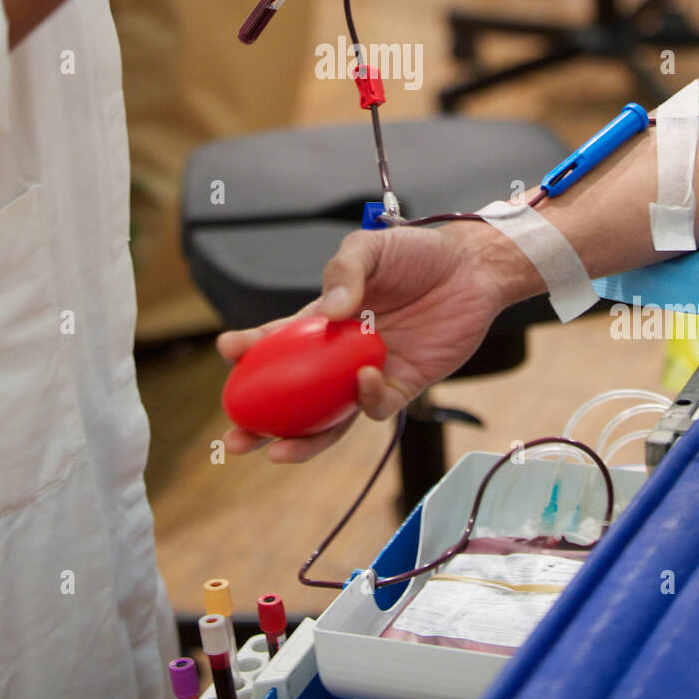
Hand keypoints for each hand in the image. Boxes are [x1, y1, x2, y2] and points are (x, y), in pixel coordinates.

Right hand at [217, 220, 521, 462]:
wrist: (471, 268)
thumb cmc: (417, 254)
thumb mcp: (370, 248)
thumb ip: (345, 272)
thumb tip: (328, 313)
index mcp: (325, 319)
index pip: (280, 341)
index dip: (251, 349)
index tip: (228, 350)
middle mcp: (341, 353)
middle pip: (294, 395)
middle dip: (262, 420)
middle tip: (235, 435)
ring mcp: (370, 372)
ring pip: (329, 418)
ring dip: (302, 437)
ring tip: (275, 450)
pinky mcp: (405, 385)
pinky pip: (377, 406)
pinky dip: (364, 401)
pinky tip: (360, 382)